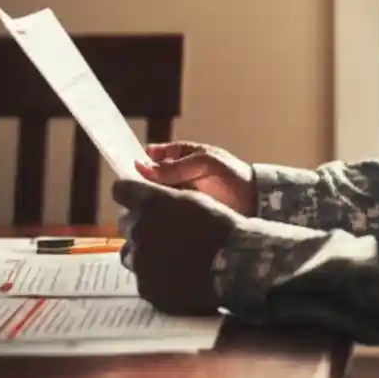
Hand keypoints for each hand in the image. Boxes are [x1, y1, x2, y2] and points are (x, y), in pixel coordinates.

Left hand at [113, 179, 240, 314]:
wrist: (237, 264)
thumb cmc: (221, 227)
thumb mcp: (194, 199)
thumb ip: (164, 196)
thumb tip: (149, 194)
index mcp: (150, 203)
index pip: (121, 190)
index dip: (129, 193)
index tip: (136, 198)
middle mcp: (139, 231)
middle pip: (126, 223)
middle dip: (140, 224)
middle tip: (164, 230)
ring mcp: (141, 262)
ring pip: (130, 252)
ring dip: (143, 250)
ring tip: (168, 255)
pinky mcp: (148, 288)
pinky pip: (143, 278)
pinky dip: (155, 275)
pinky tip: (175, 274)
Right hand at [134, 142, 256, 216]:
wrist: (256, 203)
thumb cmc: (233, 176)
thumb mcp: (204, 163)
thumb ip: (174, 167)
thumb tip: (141, 167)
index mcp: (180, 155)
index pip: (150, 156)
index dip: (136, 161)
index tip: (123, 169)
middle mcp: (175, 176)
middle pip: (147, 179)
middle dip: (138, 186)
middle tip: (129, 195)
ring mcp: (178, 195)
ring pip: (153, 198)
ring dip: (146, 203)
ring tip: (138, 211)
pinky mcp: (182, 215)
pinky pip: (164, 214)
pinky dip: (157, 217)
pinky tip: (150, 222)